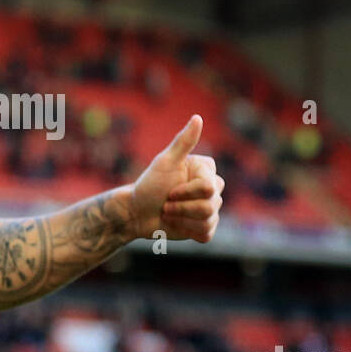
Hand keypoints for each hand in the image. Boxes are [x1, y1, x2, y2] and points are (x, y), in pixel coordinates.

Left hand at [127, 114, 223, 242]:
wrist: (138, 212)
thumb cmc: (149, 185)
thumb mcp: (164, 162)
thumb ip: (182, 142)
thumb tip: (197, 117)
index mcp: (206, 170)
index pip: (208, 187)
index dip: (185, 193)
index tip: (168, 190)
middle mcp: (213, 188)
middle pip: (210, 205)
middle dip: (181, 207)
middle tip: (165, 203)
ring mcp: (211, 208)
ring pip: (208, 220)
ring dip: (181, 219)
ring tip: (168, 213)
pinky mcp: (206, 227)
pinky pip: (206, 233)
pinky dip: (187, 230)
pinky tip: (176, 224)